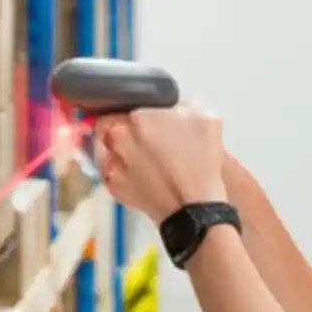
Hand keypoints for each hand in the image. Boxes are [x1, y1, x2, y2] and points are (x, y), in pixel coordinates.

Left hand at [95, 104, 227, 224]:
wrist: (195, 207)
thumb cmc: (201, 164)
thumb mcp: (205, 118)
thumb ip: (183, 105)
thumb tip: (173, 108)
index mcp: (139, 118)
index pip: (123, 103)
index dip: (133, 111)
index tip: (142, 119)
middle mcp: (119, 138)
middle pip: (107, 125)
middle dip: (119, 128)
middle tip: (136, 136)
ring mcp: (113, 163)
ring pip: (105, 148)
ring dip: (117, 150)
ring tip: (139, 158)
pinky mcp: (113, 186)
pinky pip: (110, 172)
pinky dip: (121, 171)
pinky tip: (139, 174)